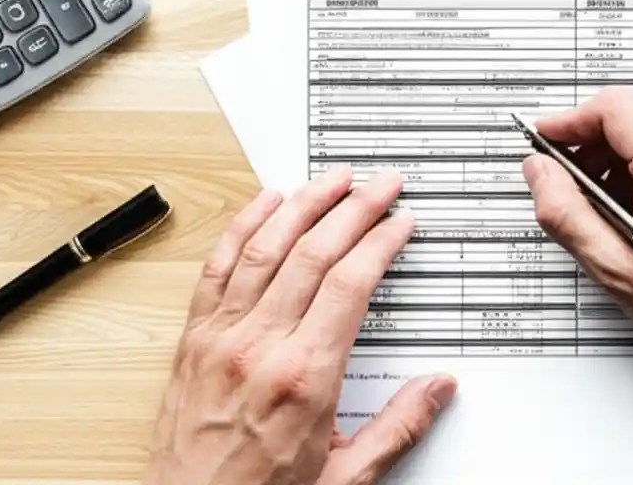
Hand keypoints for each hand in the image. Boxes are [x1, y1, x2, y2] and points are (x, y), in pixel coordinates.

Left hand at [144, 168, 456, 484]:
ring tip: (333, 178)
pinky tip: (264, 202)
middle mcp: (260, 348)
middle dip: (354, 209)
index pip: (350, 284)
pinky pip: (218, 267)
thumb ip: (398, 428)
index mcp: (305, 378)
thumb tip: (440, 388)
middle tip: (382, 184)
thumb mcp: (346, 480)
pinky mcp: (192, 340)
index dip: (381, 242)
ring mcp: (221, 338)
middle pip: (314, 254)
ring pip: (266, 248)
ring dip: (303, 204)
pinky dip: (242, 227)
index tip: (401, 221)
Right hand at [522, 88, 632, 456]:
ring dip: (621, 170)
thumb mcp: (617, 271)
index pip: (612, 108)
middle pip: (630, 123)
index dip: (568, 121)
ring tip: (619, 224)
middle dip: (593, 154)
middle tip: (576, 198)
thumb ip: (565, 213)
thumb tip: (540, 172)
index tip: (546, 139)